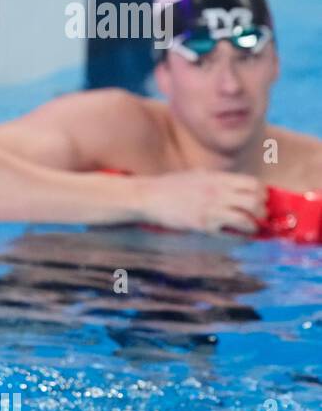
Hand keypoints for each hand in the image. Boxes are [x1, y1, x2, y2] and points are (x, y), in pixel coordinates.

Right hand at [139, 170, 267, 234]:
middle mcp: (217, 192)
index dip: (261, 192)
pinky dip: (239, 236)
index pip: (253, 183)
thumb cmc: (169, 186)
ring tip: (251, 227)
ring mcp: (211, 209)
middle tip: (260, 215)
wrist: (148, 197)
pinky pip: (230, 232)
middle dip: (262, 210)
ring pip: (247, 218)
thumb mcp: (195, 175)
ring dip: (254, 225)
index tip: (260, 198)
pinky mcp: (203, 225)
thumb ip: (214, 178)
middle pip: (255, 201)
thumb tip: (230, 183)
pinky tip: (238, 236)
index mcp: (217, 178)